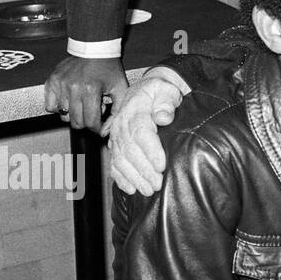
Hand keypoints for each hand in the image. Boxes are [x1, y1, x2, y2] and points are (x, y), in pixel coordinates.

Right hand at [44, 56, 126, 132]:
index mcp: (91, 90)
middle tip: (93, 110)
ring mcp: (60, 85)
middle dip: (87, 121)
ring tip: (82, 103)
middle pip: (76, 122)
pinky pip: (50, 106)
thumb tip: (105, 131)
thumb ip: (117, 111)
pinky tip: (69, 101)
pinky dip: (59, 108)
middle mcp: (73, 89)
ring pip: (63, 116)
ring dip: (74, 114)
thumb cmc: (108, 68)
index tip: (100, 126)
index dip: (97, 128)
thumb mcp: (120, 88)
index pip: (91, 122)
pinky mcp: (51, 82)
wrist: (94, 48)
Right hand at [102, 72, 184, 194]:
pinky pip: (114, 164)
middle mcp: (121, 125)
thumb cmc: (159, 91)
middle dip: (144, 170)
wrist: (144, 91)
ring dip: (134, 178)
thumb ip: (166, 101)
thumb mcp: (166, 89)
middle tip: (157, 184)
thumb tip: (164, 117)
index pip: (141, 132)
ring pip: (120, 160)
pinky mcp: (114, 146)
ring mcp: (116, 136)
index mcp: (135, 109)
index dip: (151, 151)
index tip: (162, 165)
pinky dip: (120, 178)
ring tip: (148, 191)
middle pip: (130, 150)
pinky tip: (130, 189)